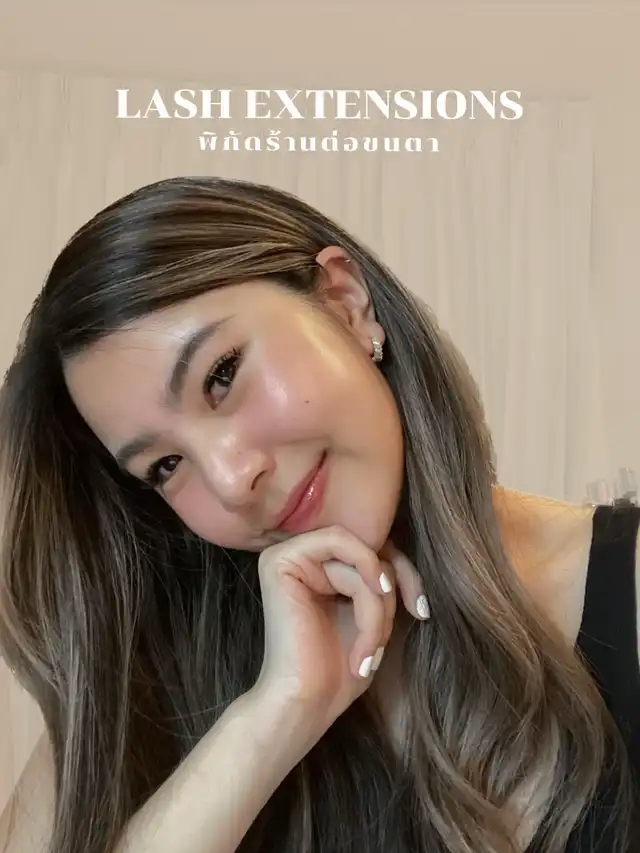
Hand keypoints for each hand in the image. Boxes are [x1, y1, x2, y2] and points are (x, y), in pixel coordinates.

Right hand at [252, 526, 428, 736]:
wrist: (307, 705)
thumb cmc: (340, 669)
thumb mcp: (373, 613)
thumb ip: (380, 579)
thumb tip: (398, 555)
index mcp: (318, 567)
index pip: (374, 550)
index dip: (405, 575)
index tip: (421, 610)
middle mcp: (299, 555)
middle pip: (370, 548)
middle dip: (392, 591)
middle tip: (389, 635)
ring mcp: (286, 555)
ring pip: (361, 557)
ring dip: (377, 605)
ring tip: (370, 649)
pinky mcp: (280, 561)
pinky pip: (342, 547)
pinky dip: (366, 590)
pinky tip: (365, 634)